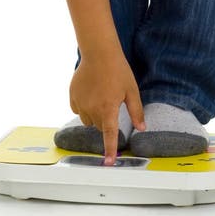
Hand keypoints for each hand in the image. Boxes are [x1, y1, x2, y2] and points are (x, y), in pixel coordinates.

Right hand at [69, 49, 145, 165]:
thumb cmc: (118, 69)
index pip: (109, 135)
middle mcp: (92, 109)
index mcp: (108, 109)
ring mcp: (80, 103)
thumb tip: (142, 128)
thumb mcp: (132, 90)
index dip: (110, 150)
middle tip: (111, 102)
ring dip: (94, 115)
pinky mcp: (72, 96)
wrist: (98, 52)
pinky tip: (90, 93)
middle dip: (105, 120)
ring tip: (101, 97)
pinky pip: (77, 110)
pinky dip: (83, 107)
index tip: (109, 163)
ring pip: (87, 120)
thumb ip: (136, 111)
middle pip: (99, 126)